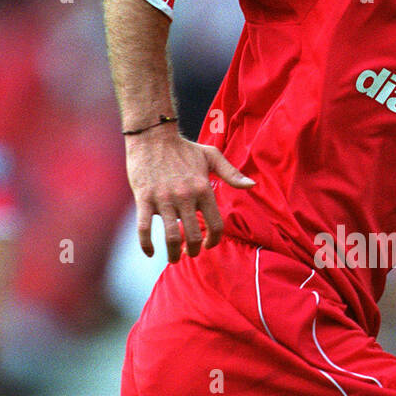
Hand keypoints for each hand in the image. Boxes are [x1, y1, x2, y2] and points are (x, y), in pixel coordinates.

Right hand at [126, 127, 253, 261]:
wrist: (152, 136)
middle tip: (191, 254)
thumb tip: (252, 186)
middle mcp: (185, 195)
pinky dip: (146, 244)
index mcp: (203, 188)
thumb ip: (231, 173)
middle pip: (193, 235)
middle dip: (193, 250)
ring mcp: (164, 198)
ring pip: (171, 235)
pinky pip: (144, 227)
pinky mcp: (144, 198)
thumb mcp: (211, 156)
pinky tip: (150, 253)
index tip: (209, 245)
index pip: (216, 224)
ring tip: (174, 259)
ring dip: (173, 253)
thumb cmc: (183, 148)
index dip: (214, 240)